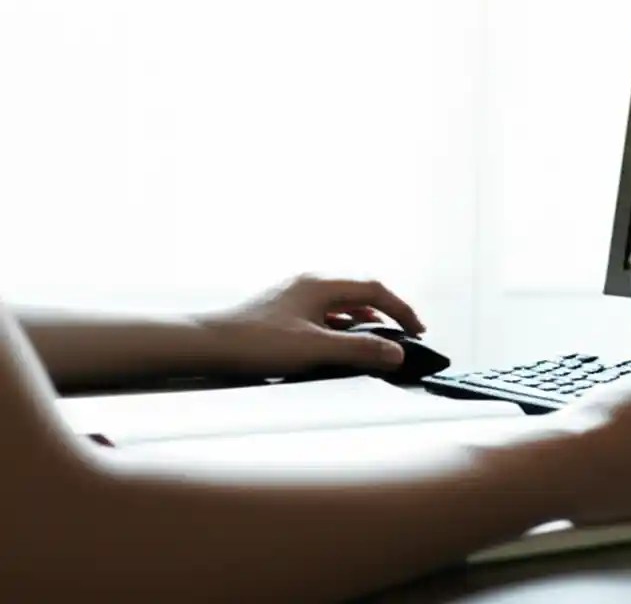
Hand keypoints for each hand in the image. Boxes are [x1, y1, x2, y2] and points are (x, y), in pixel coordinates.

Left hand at [197, 275, 425, 375]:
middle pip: (361, 292)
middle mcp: (310, 283)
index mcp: (321, 284)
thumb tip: (397, 353)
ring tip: (378, 342)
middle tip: (404, 335)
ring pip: (343, 303)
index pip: (375, 289)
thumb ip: (359, 350)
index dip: (401, 310)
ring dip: (365, 321)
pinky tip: (342, 345)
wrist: (206, 344)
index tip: (418, 331)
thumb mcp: (315, 349)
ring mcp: (295, 295)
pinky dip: (344, 327)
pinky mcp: (284, 311)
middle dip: (387, 312)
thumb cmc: (256, 343)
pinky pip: (326, 313)